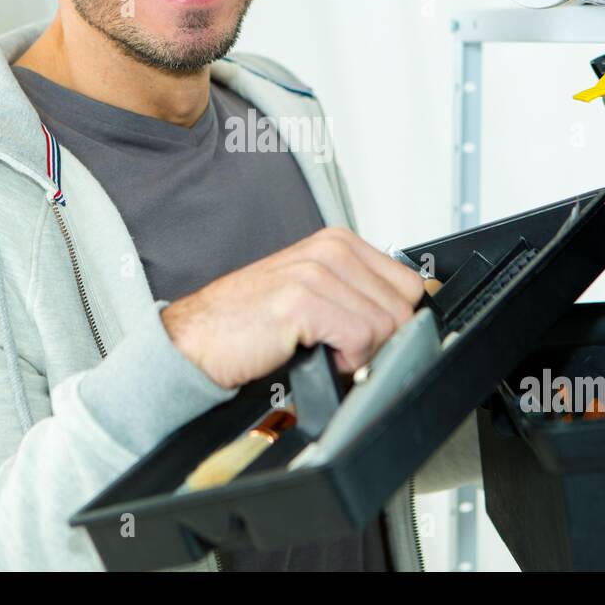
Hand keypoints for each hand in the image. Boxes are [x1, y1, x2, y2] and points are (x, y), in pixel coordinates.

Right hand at [161, 227, 423, 388]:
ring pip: (387, 325)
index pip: (410, 283)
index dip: (396, 322)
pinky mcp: (304, 300)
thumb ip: (357, 298)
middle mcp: (331, 249)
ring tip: (319, 350)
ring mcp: (317, 271)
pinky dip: (344, 361)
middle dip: (380, 340)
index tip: (368, 338)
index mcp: (337, 243)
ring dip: (358, 353)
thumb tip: (406, 321)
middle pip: (404, 307)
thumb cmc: (247, 325)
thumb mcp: (314, 299)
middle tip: (338, 348)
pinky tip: (313, 355)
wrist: (195, 341)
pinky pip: (362, 339)